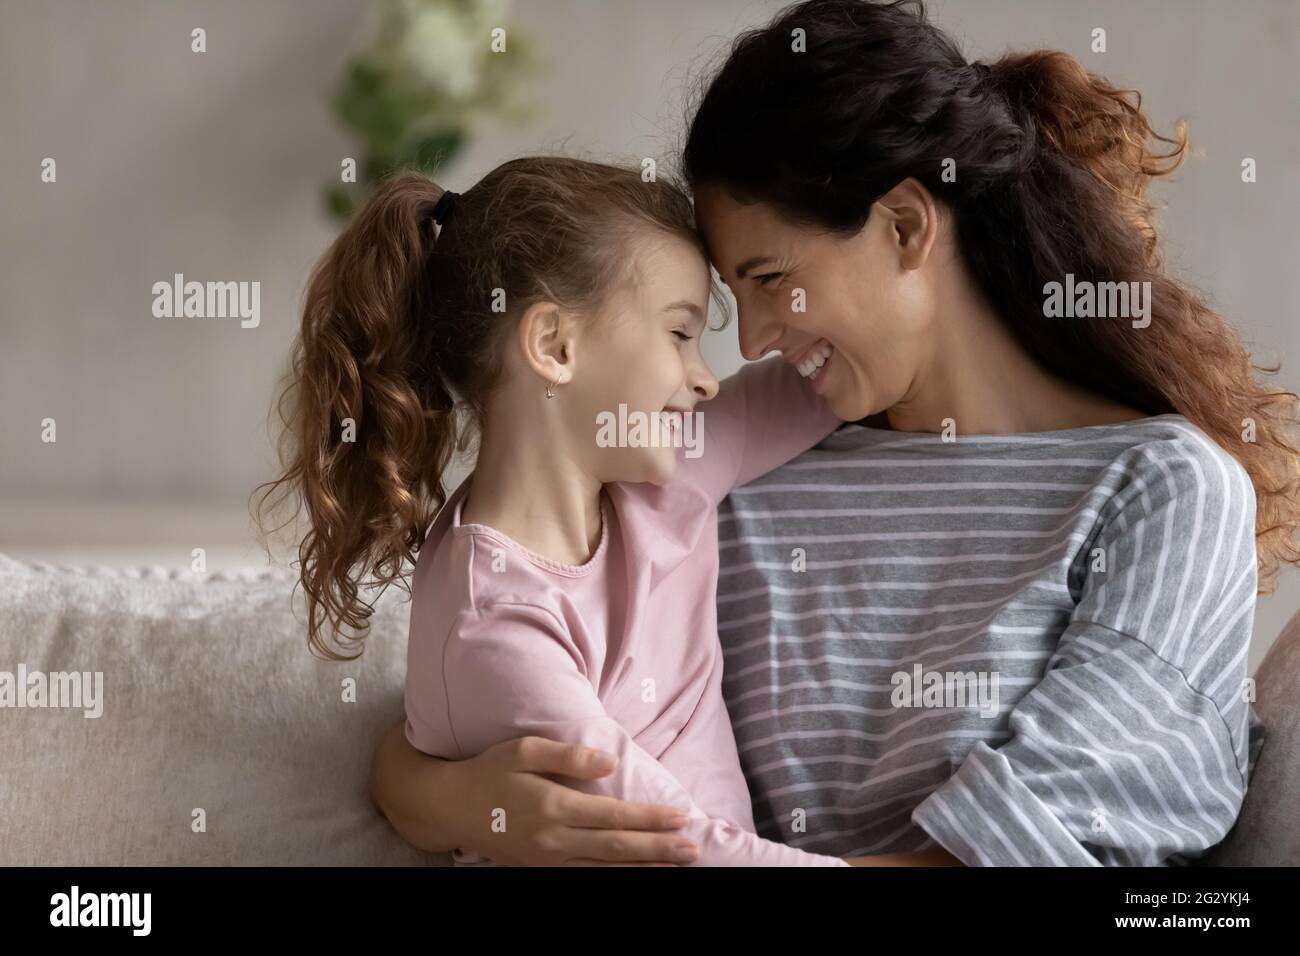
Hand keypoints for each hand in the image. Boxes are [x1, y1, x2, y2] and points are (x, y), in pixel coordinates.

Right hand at [452, 736, 700, 865]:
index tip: (681, 817)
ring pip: (605, 869)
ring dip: (644, 866)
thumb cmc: (489, 772)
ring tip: (676, 864)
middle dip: (658, 849)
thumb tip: (610, 762)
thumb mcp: (523, 750)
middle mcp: (554, 841)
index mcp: (553, 808)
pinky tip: (637, 872)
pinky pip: (587, 876)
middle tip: (693, 849)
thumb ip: (568, 756)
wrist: (449, 809)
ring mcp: (549, 860)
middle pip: (617, 849)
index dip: (650, 818)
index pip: (613, 817)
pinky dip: (615, 875)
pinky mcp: (543, 869)